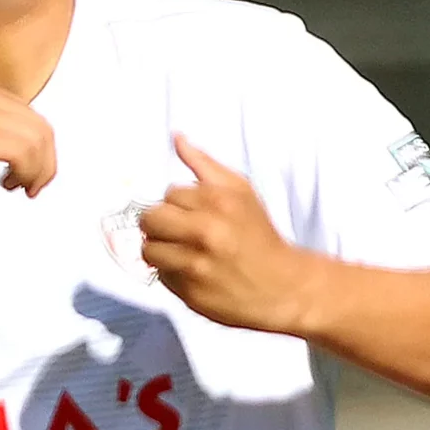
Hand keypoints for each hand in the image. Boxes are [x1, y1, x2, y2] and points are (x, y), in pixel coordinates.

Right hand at [0, 84, 55, 216]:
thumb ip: (1, 136)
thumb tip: (38, 150)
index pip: (36, 120)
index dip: (42, 153)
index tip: (28, 177)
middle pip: (43, 129)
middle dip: (45, 164)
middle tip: (29, 188)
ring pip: (38, 141)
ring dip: (36, 171)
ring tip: (16, 187)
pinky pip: (25, 153)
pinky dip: (26, 174)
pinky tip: (7, 186)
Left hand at [138, 135, 324, 334]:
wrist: (281, 286)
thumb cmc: (257, 234)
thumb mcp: (240, 191)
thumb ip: (204, 164)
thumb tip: (177, 137)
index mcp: (217, 201)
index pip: (169, 194)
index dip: (180, 204)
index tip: (196, 214)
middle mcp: (205, 231)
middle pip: (149, 219)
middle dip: (160, 224)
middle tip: (179, 232)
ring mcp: (195, 264)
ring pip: (148, 248)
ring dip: (161, 250)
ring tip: (184, 253)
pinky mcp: (189, 292)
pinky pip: (160, 275)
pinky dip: (170, 273)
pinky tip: (192, 272)